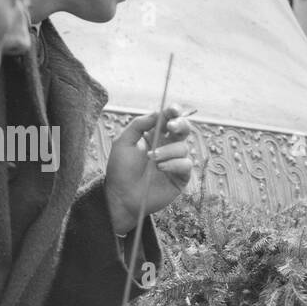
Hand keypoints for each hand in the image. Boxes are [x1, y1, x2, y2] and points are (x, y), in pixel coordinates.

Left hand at [104, 105, 194, 234]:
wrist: (122, 196)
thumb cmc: (120, 170)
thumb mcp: (123, 142)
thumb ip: (139, 125)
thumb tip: (157, 113)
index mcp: (154, 135)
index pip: (168, 119)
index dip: (173, 112)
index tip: (173, 110)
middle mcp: (167, 146)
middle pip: (183, 129)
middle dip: (180, 125)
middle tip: (171, 127)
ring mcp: (175, 161)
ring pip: (183, 147)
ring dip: (168, 151)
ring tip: (152, 158)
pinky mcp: (181, 177)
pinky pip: (186, 164)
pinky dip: (174, 164)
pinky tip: (160, 168)